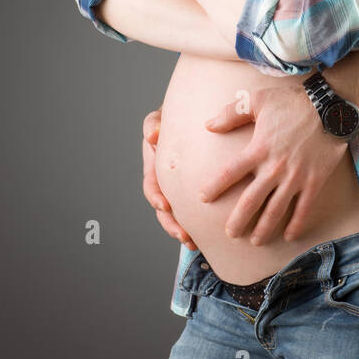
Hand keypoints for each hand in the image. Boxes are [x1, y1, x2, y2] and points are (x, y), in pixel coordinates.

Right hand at [141, 107, 198, 250]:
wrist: (199, 119)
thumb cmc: (177, 116)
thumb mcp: (162, 117)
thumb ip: (154, 124)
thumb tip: (152, 136)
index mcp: (155, 166)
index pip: (151, 185)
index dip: (156, 197)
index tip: (165, 206)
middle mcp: (165, 181)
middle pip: (164, 209)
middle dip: (171, 224)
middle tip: (184, 235)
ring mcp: (178, 188)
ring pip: (177, 215)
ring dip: (182, 230)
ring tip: (193, 243)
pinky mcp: (195, 192)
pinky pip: (195, 212)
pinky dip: (199, 225)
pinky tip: (207, 237)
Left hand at [199, 83, 352, 241]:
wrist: (331, 107)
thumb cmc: (293, 102)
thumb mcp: (258, 99)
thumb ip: (231, 113)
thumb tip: (208, 125)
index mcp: (258, 149)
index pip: (229, 173)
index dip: (215, 187)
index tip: (204, 198)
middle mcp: (274, 168)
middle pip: (250, 200)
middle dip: (238, 220)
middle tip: (230, 233)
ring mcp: (295, 177)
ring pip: (275, 210)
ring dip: (264, 228)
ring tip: (255, 241)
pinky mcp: (315, 181)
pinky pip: (304, 208)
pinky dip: (297, 224)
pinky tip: (289, 236)